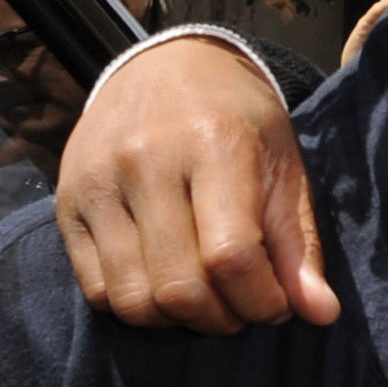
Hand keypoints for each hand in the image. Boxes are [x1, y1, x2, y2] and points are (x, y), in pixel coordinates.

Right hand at [55, 38, 334, 333]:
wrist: (166, 65)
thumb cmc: (238, 119)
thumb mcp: (284, 167)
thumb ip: (299, 244)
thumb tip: (321, 316)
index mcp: (215, 143)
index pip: (231, 255)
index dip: (261, 301)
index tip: (277, 306)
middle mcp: (147, 160)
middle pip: (179, 286)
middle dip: (222, 319)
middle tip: (242, 309)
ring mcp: (98, 182)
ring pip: (133, 298)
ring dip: (178, 321)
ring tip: (206, 300)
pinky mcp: (67, 204)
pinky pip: (95, 290)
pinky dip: (136, 306)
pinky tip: (165, 286)